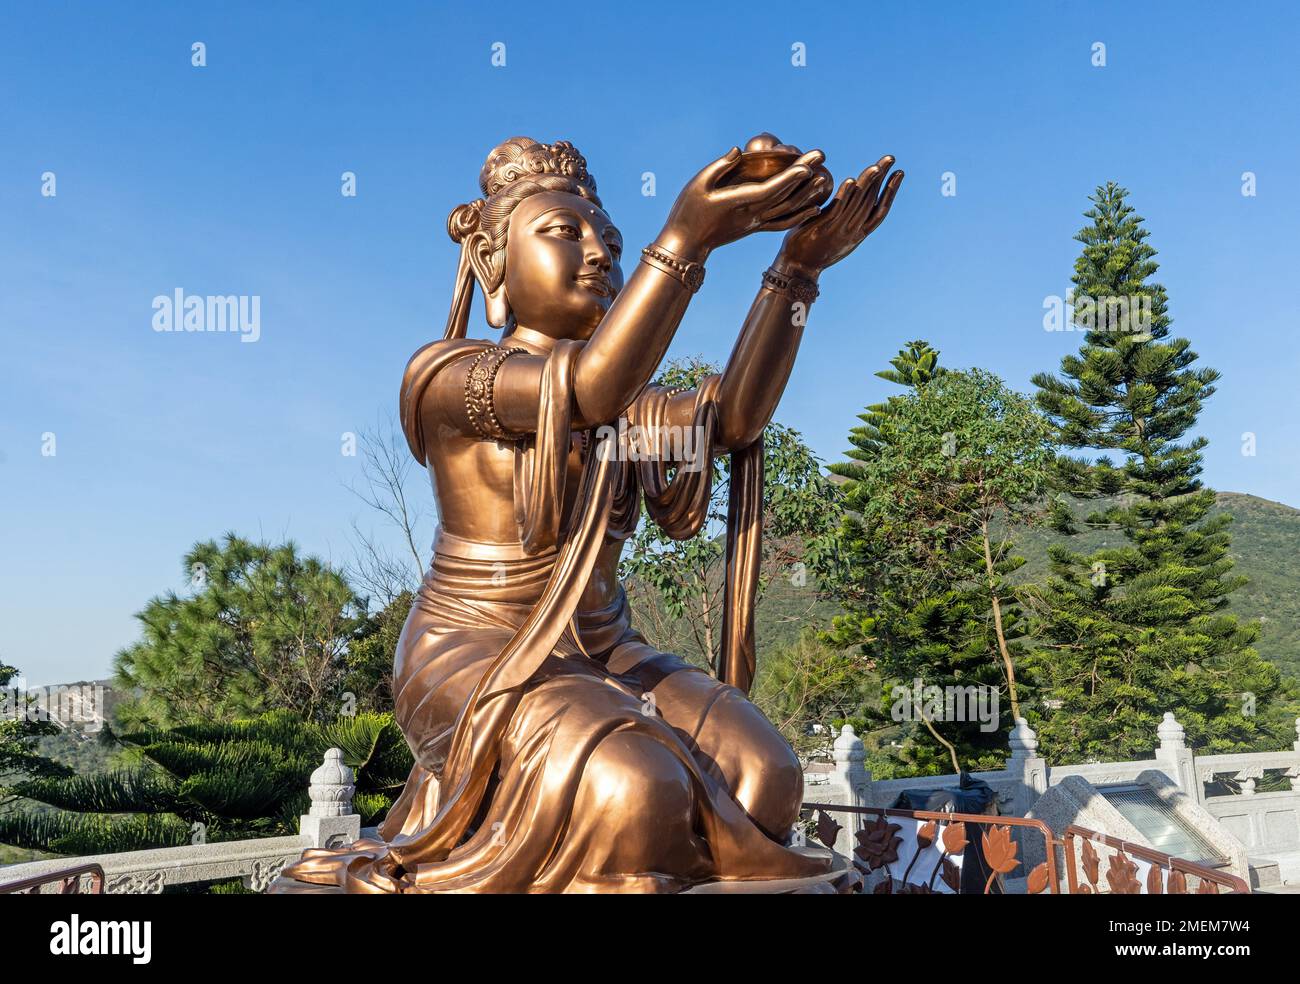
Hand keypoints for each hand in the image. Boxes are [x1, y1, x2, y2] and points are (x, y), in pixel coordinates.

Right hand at [657, 145, 830, 261]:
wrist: (687, 242)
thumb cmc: (688, 210)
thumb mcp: (698, 184)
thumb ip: (720, 166)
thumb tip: (739, 149)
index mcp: (739, 202)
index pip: (770, 190)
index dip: (790, 179)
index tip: (807, 167)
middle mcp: (752, 214)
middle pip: (785, 195)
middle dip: (805, 176)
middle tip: (822, 157)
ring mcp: (755, 223)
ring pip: (788, 210)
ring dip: (808, 194)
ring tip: (825, 179)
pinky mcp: (754, 228)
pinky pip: (782, 223)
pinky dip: (800, 216)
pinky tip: (814, 209)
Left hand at [777, 155, 902, 278]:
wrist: (798, 268)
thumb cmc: (816, 249)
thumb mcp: (838, 235)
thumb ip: (849, 219)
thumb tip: (855, 199)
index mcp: (858, 232)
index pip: (880, 209)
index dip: (891, 191)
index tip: (899, 173)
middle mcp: (852, 231)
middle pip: (871, 201)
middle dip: (882, 179)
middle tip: (890, 158)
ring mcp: (838, 229)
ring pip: (857, 204)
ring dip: (867, 184)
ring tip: (876, 167)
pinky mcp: (823, 228)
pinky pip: (837, 210)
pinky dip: (845, 195)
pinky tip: (851, 180)